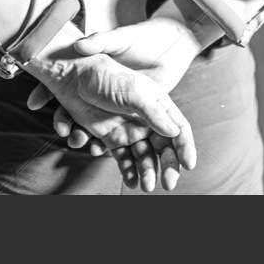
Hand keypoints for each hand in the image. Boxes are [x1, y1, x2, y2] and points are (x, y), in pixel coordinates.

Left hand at [26, 52, 196, 191]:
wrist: (75, 77)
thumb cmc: (107, 77)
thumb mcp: (133, 92)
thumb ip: (153, 113)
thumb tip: (174, 133)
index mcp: (158, 105)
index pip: (178, 129)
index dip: (185, 147)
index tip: (189, 165)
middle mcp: (147, 120)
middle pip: (164, 147)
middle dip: (168, 166)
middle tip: (168, 183)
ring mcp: (129, 130)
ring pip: (144, 157)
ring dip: (148, 172)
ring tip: (146, 186)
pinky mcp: (111, 138)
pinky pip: (123, 159)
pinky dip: (128, 171)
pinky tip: (131, 182)